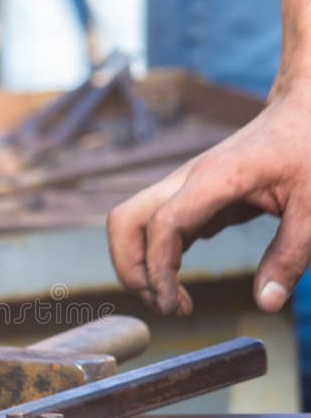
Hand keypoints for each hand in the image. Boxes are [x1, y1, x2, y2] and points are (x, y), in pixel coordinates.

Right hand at [107, 86, 310, 314]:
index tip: (175, 305)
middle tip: (165, 305)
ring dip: (139, 267)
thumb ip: (290, 256)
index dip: (158, 271)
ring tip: (173, 301)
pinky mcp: (189, 198)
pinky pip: (154, 231)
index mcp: (215, 179)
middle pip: (124, 222)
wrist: (303, 112)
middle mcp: (187, 180)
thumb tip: (267, 303)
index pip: (161, 226)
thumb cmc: (309, 150)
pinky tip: (179, 285)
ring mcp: (183, 187)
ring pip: (131, 226)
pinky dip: (156, 260)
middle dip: (131, 269)